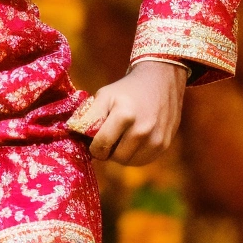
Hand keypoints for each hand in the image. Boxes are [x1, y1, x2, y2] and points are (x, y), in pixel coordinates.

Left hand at [69, 60, 186, 164]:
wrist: (160, 80)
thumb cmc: (126, 90)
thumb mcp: (103, 96)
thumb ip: (88, 117)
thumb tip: (77, 138)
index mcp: (125, 115)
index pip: (101, 146)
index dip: (94, 147)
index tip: (94, 141)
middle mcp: (143, 130)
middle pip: (115, 157)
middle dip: (108, 151)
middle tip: (109, 137)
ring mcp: (156, 139)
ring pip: (129, 162)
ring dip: (122, 154)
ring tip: (122, 137)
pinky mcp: (164, 144)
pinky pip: (142, 160)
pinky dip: (135, 155)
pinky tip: (134, 140)